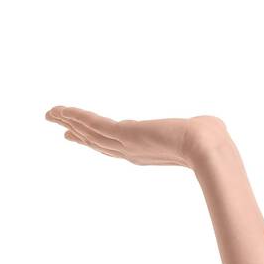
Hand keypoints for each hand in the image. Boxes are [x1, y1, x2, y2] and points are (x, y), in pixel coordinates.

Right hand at [44, 106, 226, 168]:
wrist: (209, 150)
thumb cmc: (213, 143)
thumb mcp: (203, 133)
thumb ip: (201, 129)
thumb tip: (213, 124)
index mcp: (148, 152)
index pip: (116, 146)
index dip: (96, 140)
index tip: (80, 135)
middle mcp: (133, 152)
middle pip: (98, 141)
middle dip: (77, 132)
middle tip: (58, 124)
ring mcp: (127, 145)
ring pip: (91, 133)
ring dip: (70, 121)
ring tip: (51, 114)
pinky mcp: (126, 134)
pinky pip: (95, 124)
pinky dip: (77, 116)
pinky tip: (62, 111)